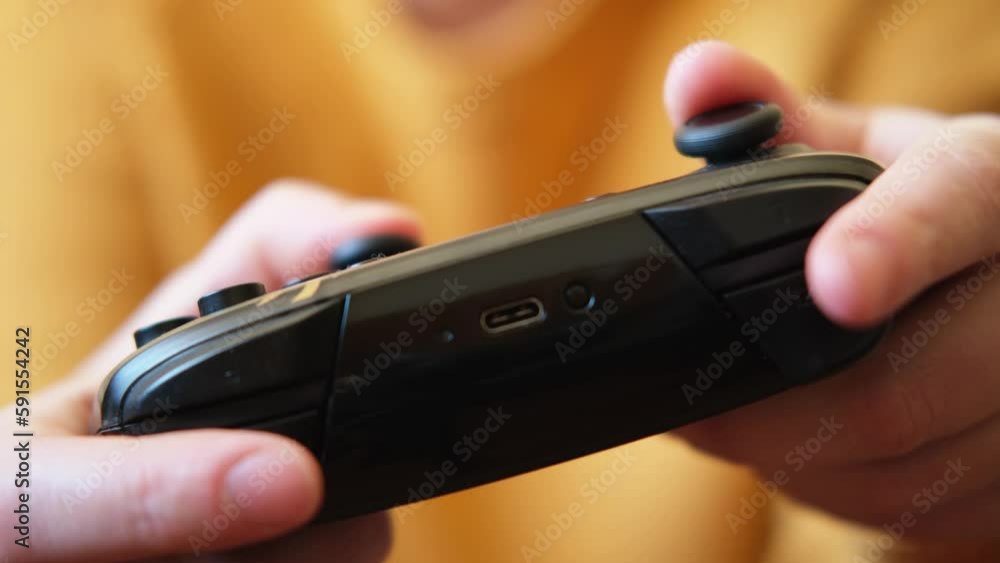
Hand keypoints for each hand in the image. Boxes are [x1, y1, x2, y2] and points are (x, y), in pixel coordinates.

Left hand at [2, 182, 420, 561]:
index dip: (336, 226)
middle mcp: (243, 407)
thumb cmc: (0, 516)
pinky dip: (326, 560)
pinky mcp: (288, 546)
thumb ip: (128, 486)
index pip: (278, 245)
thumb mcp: (30, 490)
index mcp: (179, 348)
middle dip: (360, 403)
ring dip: (337, 522)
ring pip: (368, 480)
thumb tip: (284, 477)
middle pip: (352, 363)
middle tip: (315, 472)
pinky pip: (351, 549)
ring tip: (257, 554)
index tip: (389, 237)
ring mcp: (269, 482)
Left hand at [667, 41, 999, 537]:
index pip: (957, 204)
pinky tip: (811, 453)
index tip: (831, 285)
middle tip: (700, 405)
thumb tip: (695, 79)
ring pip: (905, 464)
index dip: (892, 246)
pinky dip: (838, 489)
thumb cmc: (921, 208)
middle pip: (907, 383)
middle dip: (778, 409)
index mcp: (992, 187)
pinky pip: (917, 508)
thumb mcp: (866, 151)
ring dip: (798, 458)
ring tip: (751, 421)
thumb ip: (775, 118)